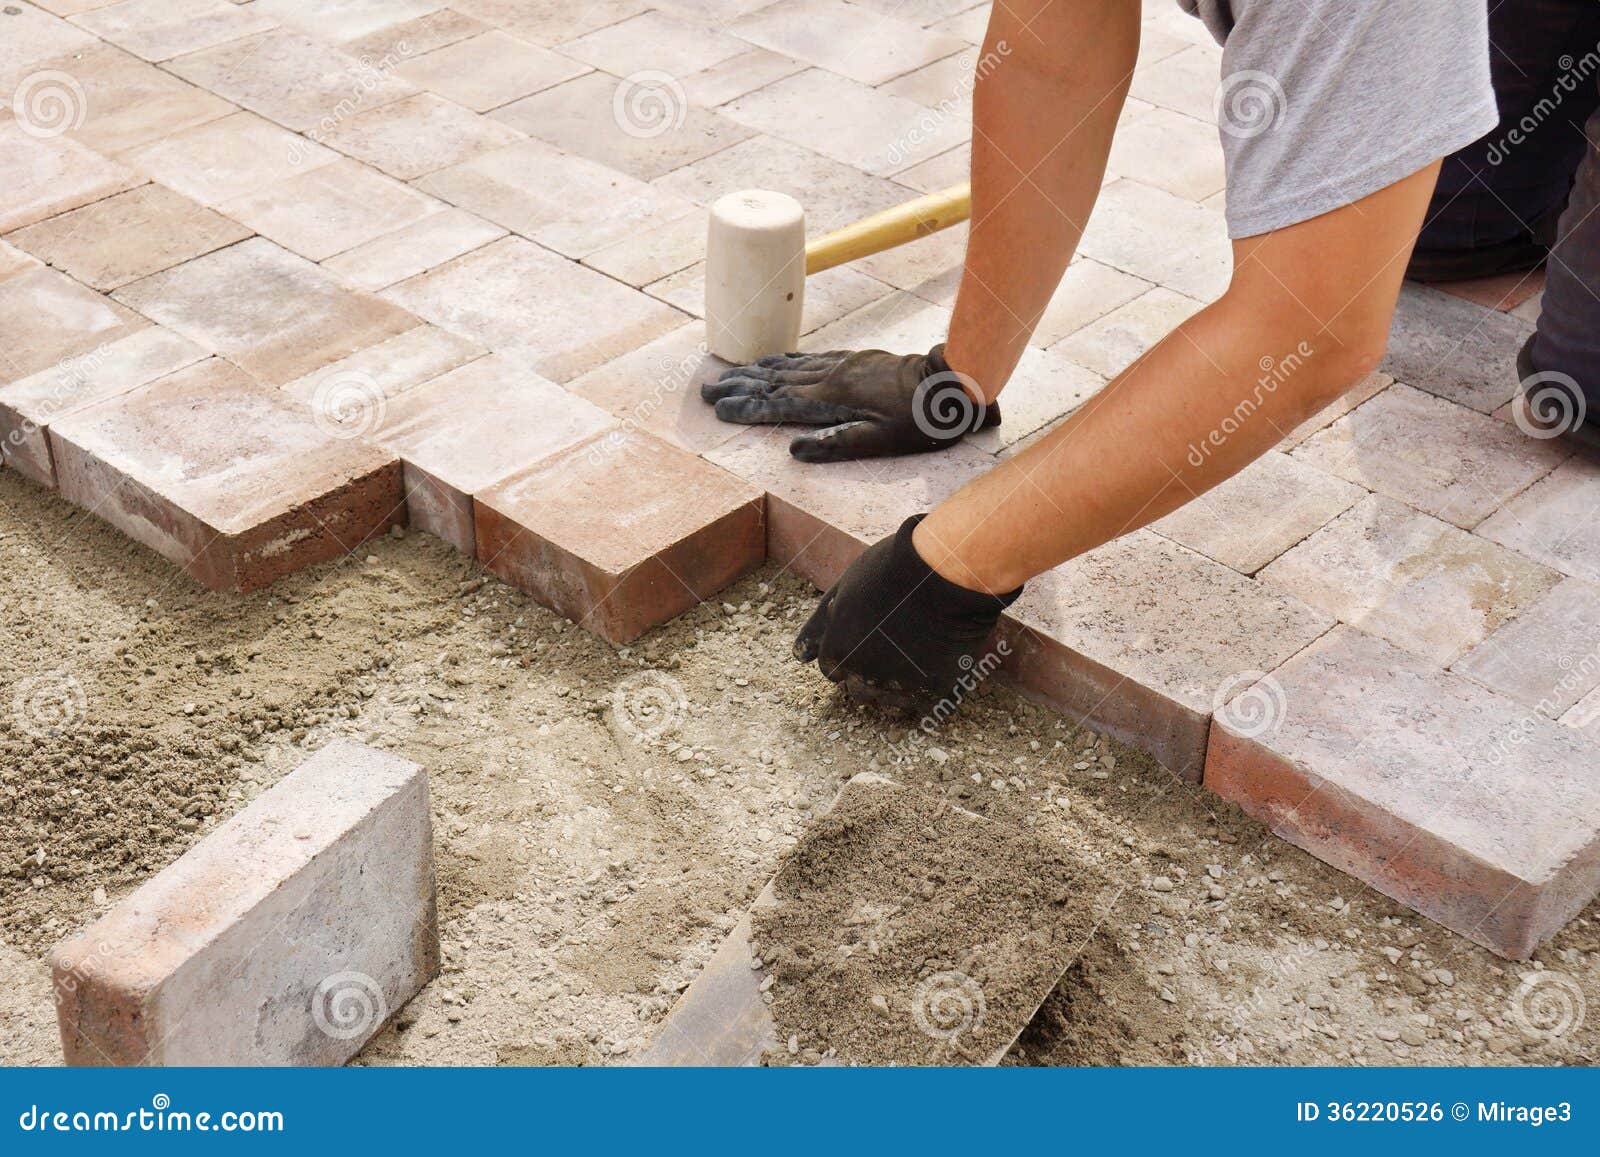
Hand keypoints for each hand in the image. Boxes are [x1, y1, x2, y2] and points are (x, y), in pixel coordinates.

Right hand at [702, 343, 998, 461]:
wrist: (948, 384)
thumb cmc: (918, 422)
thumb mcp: (880, 442)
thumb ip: (836, 445)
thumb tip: (794, 450)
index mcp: (831, 400)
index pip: (778, 404)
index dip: (746, 408)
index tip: (718, 410)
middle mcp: (830, 377)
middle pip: (774, 381)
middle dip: (738, 386)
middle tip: (706, 390)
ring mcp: (841, 365)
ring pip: (788, 367)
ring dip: (755, 372)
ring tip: (727, 374)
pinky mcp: (853, 359)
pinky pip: (808, 358)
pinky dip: (783, 360)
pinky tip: (772, 361)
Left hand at [793, 515, 1021, 708]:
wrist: (944, 570)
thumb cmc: (891, 570)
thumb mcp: (844, 589)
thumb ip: (821, 625)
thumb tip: (799, 657)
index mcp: (838, 652)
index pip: (832, 670)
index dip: (848, 652)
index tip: (866, 637)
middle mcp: (865, 677)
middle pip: (859, 692)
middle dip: (870, 673)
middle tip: (893, 644)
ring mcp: (902, 687)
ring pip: (893, 702)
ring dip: (900, 684)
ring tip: (918, 650)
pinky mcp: (938, 691)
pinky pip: (929, 703)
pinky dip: (931, 687)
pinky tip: (938, 661)